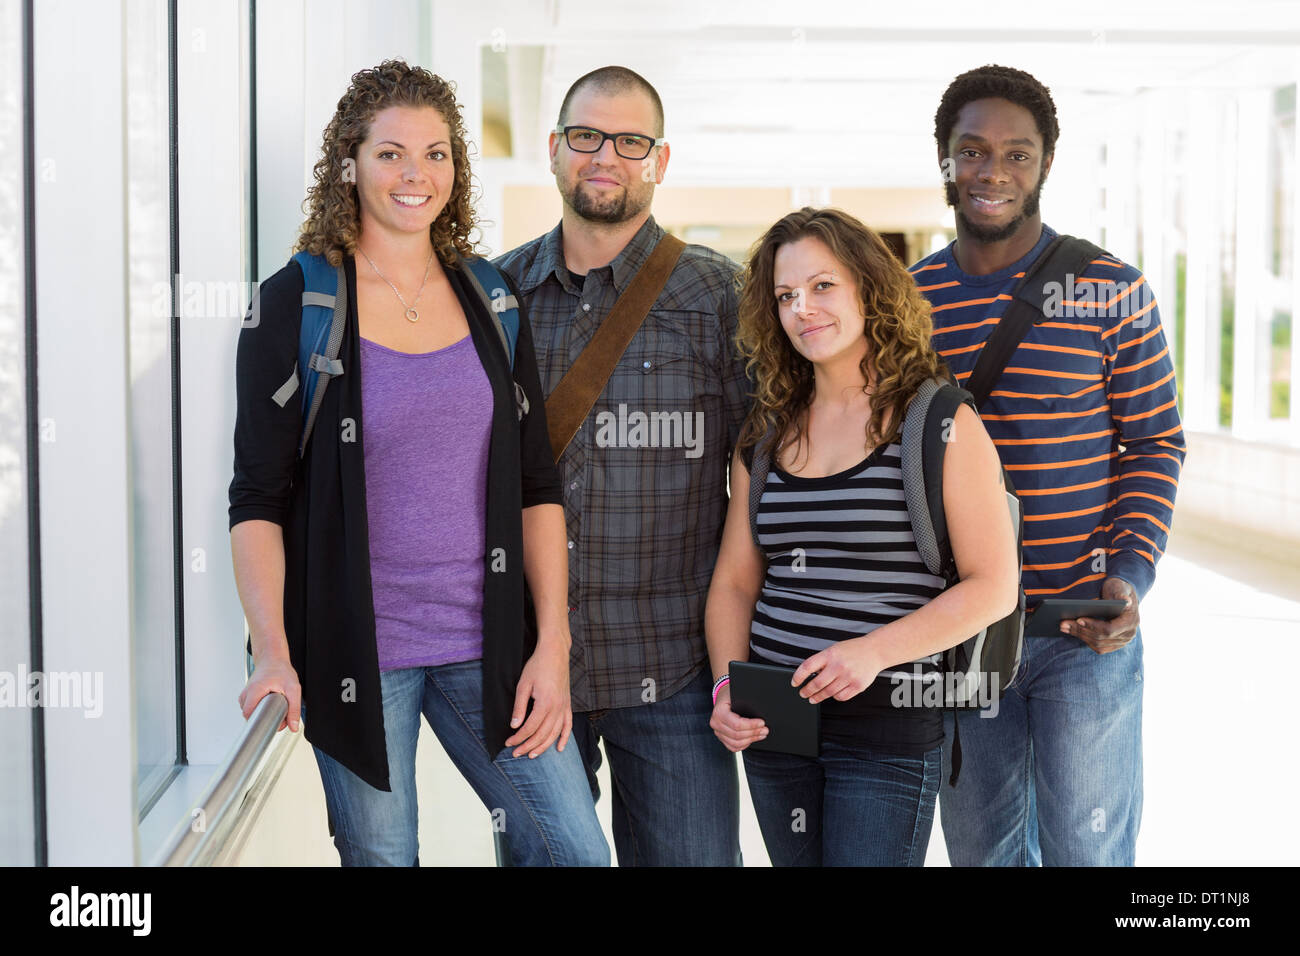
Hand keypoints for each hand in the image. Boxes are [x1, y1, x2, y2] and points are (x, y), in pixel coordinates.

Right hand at [238, 655, 300, 732]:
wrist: (273, 658)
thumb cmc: (281, 670)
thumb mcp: (293, 689)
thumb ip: (294, 708)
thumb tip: (293, 726)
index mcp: (255, 690)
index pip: (249, 714)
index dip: (260, 722)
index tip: (271, 724)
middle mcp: (247, 692)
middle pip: (250, 715)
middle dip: (263, 718)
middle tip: (278, 714)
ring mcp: (246, 693)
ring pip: (250, 712)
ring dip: (261, 713)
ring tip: (274, 706)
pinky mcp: (247, 694)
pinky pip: (250, 706)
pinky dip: (259, 708)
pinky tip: (268, 704)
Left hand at [505, 639, 571, 757]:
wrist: (555, 653)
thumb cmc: (537, 666)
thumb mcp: (523, 685)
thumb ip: (519, 707)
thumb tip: (514, 726)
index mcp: (545, 703)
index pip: (530, 728)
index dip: (518, 738)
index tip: (508, 743)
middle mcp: (557, 708)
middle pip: (542, 734)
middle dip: (528, 746)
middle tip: (516, 753)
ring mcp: (564, 707)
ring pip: (555, 733)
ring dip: (543, 746)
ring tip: (532, 755)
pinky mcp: (568, 704)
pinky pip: (568, 725)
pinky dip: (565, 738)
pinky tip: (560, 748)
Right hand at [709, 683, 767, 752]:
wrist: (722, 696)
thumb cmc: (731, 695)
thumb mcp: (738, 694)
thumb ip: (747, 703)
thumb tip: (761, 713)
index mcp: (719, 712)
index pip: (737, 724)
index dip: (751, 726)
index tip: (762, 723)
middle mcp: (716, 723)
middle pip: (737, 735)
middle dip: (754, 733)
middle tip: (765, 730)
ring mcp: (718, 732)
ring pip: (736, 743)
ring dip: (751, 740)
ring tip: (761, 734)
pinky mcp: (722, 737)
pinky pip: (733, 747)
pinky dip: (744, 745)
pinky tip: (752, 739)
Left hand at [791, 637, 882, 703]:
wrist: (874, 651)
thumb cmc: (852, 650)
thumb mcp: (834, 649)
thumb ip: (822, 661)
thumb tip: (808, 676)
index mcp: (830, 654)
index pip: (808, 667)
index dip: (798, 677)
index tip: (794, 683)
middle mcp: (839, 666)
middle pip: (817, 683)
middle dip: (806, 691)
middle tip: (803, 694)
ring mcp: (849, 677)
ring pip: (828, 692)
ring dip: (818, 697)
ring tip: (813, 698)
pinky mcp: (857, 686)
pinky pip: (841, 697)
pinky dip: (834, 697)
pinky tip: (832, 695)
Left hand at [1061, 577, 1138, 653]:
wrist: (1120, 595)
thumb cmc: (1118, 589)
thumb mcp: (1119, 587)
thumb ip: (1121, 593)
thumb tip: (1126, 601)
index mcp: (1131, 621)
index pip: (1110, 629)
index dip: (1093, 626)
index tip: (1078, 619)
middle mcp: (1128, 634)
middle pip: (1101, 638)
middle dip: (1080, 631)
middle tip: (1063, 623)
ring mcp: (1121, 641)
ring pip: (1097, 644)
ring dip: (1079, 635)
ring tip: (1064, 626)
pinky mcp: (1113, 644)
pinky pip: (1097, 646)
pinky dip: (1084, 639)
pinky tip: (1071, 630)